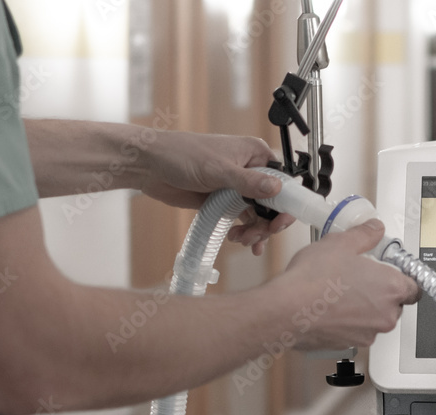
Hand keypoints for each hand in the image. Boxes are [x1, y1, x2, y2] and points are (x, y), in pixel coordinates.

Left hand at [139, 131, 293, 254]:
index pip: (283, 182)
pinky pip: (243, 219)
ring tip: (242, 239)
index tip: (280, 223)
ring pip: (259, 214)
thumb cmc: (181, 155)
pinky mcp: (224, 201)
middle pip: (273, 202)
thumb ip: (249, 182)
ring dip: (255, 230)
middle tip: (257, 236)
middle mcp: (250, 170)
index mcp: (255, 154)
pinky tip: (239, 239)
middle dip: (267, 222)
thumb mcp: (219, 170)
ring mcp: (237, 187)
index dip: (285, 204)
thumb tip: (277, 190)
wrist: (150, 166)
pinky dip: (244, 231)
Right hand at [272, 220, 420, 349]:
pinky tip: (330, 308)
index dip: (403, 278)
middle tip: (359, 278)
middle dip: (380, 292)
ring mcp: (368, 333)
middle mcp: (385, 315)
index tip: (391, 272)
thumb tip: (375, 229)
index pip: (415, 287)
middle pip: (394, 303)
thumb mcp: (341, 244)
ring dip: (363, 308)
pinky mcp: (349, 345)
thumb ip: (365, 235)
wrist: (286, 311)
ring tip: (339, 292)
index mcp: (391, 288)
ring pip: (374, 319)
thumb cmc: (313, 281)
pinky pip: (356, 331)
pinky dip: (347, 322)